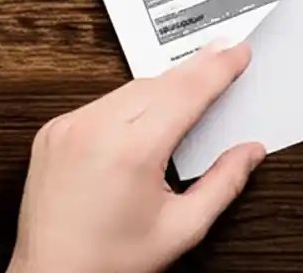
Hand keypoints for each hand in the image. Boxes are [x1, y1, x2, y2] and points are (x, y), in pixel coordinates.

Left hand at [8, 41, 265, 272]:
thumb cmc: (108, 263)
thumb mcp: (182, 228)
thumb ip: (224, 184)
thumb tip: (249, 152)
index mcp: (131, 151)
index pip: (186, 91)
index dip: (218, 68)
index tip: (237, 52)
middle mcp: (94, 131)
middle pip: (160, 83)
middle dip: (195, 71)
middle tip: (224, 59)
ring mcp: (67, 129)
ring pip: (130, 88)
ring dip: (163, 87)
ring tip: (190, 93)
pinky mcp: (53, 133)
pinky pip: (102, 103)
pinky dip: (130, 103)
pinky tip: (147, 117)